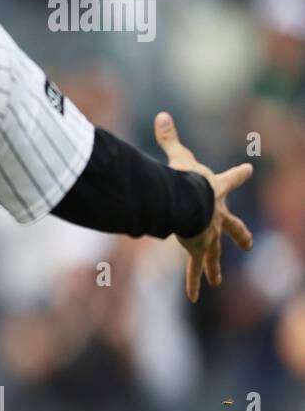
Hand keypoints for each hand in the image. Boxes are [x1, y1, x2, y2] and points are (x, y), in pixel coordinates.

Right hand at [153, 112, 253, 301]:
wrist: (192, 203)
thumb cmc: (188, 180)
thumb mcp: (179, 156)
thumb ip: (169, 138)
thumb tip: (162, 114)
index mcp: (216, 191)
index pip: (231, 179)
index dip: (238, 174)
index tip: (248, 170)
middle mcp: (218, 215)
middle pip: (232, 227)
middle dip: (239, 235)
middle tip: (246, 245)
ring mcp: (210, 234)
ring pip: (214, 254)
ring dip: (214, 268)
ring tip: (215, 282)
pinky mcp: (200, 249)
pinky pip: (196, 269)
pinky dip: (194, 282)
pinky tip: (195, 296)